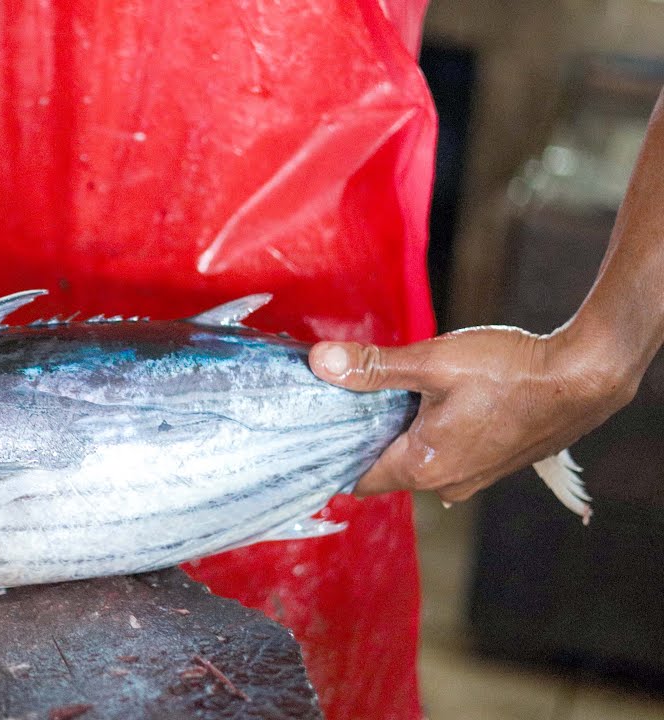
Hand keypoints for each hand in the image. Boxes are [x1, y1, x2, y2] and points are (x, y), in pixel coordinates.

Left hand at [308, 326, 638, 502]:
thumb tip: (319, 362)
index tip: (322, 429)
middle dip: (369, 440)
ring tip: (395, 397)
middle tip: (353, 401)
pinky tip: (436, 402)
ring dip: (403, 435)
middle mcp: (446, 484)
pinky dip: (433, 435)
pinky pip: (446, 457)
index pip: (359, 480)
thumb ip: (373, 367)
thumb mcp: (431, 362)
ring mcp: (474, 478)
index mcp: (422, 467)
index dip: (337, 455)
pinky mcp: (494, 465)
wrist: (583, 378)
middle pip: (387, 470)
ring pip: (418, 462)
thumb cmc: (510, 371)